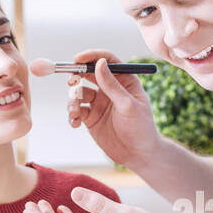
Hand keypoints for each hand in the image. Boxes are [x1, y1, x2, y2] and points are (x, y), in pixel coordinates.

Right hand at [29, 50, 162, 169]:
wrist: (139, 156)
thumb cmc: (141, 129)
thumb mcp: (128, 106)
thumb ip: (113, 86)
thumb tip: (99, 63)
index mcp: (124, 81)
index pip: (106, 60)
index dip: (91, 56)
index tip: (77, 59)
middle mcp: (110, 89)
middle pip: (87, 73)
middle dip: (76, 76)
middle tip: (71, 82)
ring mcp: (99, 103)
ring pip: (78, 93)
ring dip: (72, 100)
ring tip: (75, 112)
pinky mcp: (90, 118)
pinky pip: (75, 111)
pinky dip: (71, 115)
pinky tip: (75, 123)